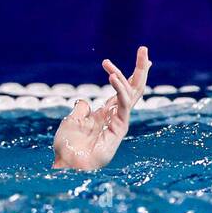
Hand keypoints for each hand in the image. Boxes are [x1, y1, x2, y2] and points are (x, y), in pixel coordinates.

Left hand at [52, 46, 150, 170]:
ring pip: (130, 93)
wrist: (68, 163)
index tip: (136, 58)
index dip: (128, 74)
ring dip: (124, 76)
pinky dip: (119, 89)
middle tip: (143, 49)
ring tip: (110, 64)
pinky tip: (112, 76)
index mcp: (106, 113)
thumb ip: (80, 110)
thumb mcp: (71, 122)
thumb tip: (83, 100)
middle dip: (140, 69)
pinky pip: (123, 104)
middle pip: (134, 88)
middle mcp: (116, 115)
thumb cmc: (68, 146)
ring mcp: (120, 121)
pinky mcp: (119, 128)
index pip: (123, 90)